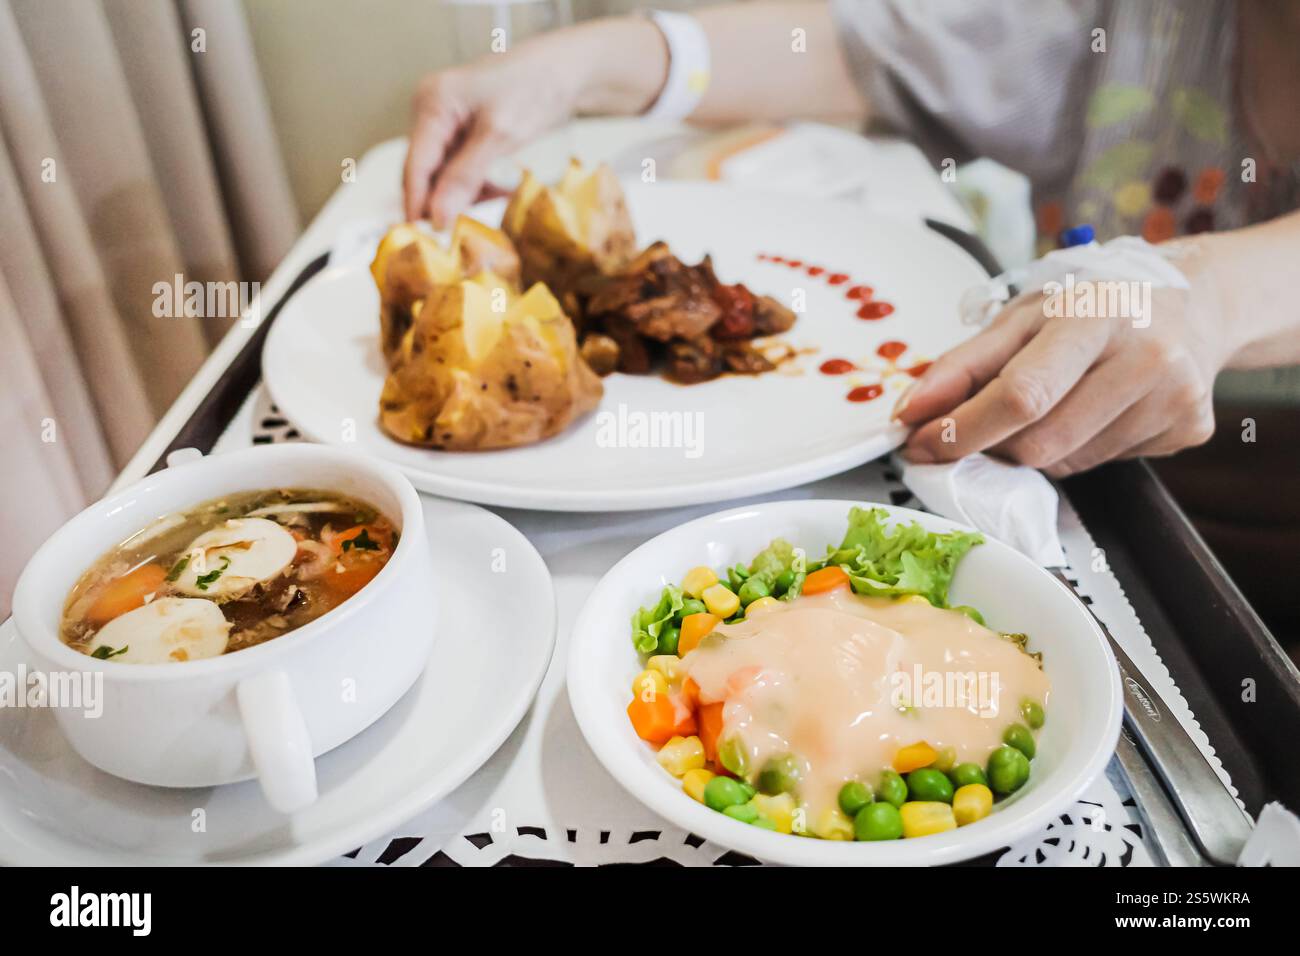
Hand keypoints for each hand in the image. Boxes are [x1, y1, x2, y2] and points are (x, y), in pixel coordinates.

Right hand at [403, 46, 583, 225]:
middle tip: (460, 233)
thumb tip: (437, 216)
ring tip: (492, 205)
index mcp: (433, 103)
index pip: (415, 165)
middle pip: (426, 170)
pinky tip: (498, 190)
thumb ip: (465, 177)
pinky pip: (460, 164)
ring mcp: (449, 119)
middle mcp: (433, 109)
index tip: (427, 239)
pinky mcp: (466, 128)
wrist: (567, 69)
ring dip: (464, 194)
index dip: (419, 204)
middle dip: (442, 201)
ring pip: (444, 171)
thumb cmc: (535, 88)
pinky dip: (476, 182)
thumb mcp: (499, 136)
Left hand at [895, 262, 1230, 476]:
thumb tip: (910, 413)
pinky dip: (1078, 449)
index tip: (921, 443)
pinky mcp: (1188, 429)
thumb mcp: (1024, 315)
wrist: (1191, 301)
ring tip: (1054, 403)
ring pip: (1067, 464)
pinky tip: (1095, 410)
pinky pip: (1103, 464)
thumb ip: (961, 365)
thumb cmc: (1096, 303)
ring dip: (1035, 448)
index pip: (1021, 393)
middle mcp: (1146, 357)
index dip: (962, 429)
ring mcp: (1174, 398)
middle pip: (1040, 442)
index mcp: (1096, 315)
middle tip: (984, 425)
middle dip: (993, 445)